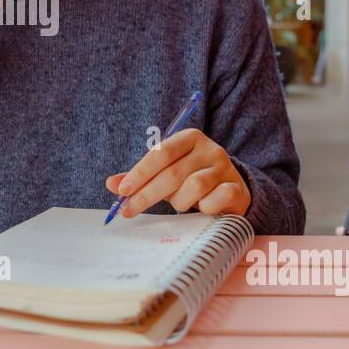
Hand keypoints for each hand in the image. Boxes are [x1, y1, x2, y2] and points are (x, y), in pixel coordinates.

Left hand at [105, 128, 250, 218]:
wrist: (230, 189)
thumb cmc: (190, 179)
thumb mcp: (165, 173)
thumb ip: (140, 177)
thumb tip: (111, 184)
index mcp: (190, 138)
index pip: (161, 152)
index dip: (140, 172)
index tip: (122, 191)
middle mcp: (209, 149)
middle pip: (173, 173)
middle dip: (147, 194)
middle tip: (129, 210)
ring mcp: (225, 168)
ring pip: (193, 187)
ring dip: (179, 202)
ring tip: (179, 205)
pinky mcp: (237, 187)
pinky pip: (215, 200)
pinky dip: (203, 208)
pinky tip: (202, 209)